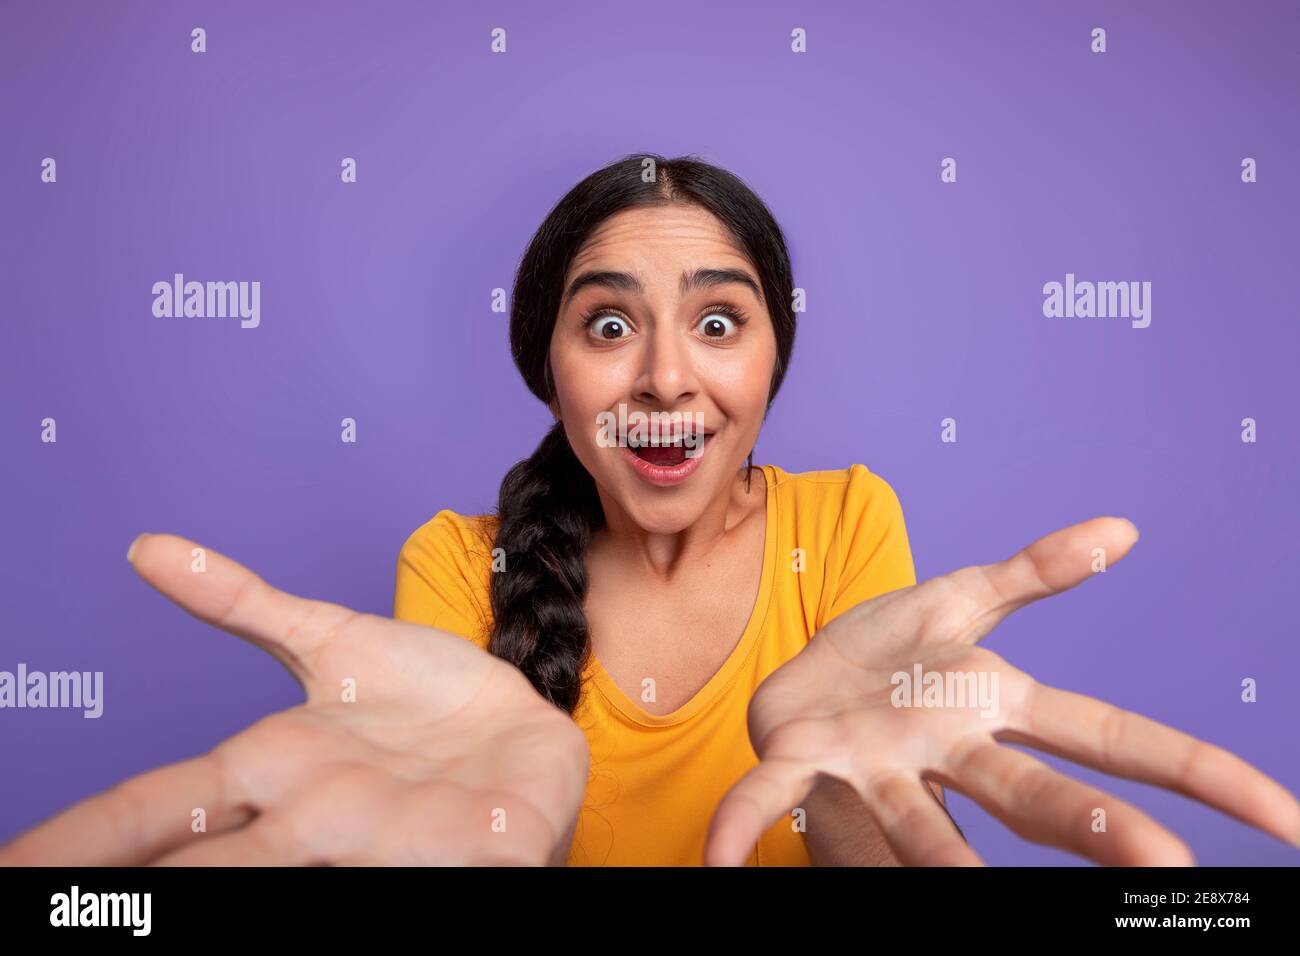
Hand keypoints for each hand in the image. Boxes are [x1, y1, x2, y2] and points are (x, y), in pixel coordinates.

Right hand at [0, 534, 588, 865]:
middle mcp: (313, 820)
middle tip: (61, 904)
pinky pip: (448, 861)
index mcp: (270, 772)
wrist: (519, 726)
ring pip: (288, 880)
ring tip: (164, 909)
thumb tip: (147, 547)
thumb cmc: (417, 702)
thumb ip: (241, 603)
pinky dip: (432, 870)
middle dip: (144, 890)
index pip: (152, 812)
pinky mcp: (468, 846)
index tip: (13, 865)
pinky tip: (432, 868)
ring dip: (230, 890)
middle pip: (208, 868)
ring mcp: (384, 842)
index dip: (81, 840)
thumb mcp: (330, 640)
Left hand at [705, 517, 1299, 865]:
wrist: (798, 678)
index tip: (1287, 820)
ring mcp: (873, 770)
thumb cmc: (888, 654)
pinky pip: (771, 798)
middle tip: (1160, 865)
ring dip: (939, 857)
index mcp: (994, 707)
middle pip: (1029, 793)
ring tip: (964, 892)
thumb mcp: (959, 598)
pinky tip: (723, 856)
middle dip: (1090, 825)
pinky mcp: (800, 767)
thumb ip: (1036, 572)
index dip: (1198, 773)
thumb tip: (1123, 529)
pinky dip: (747, 823)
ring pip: (919, 821)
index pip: (1112, 736)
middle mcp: (946, 754)